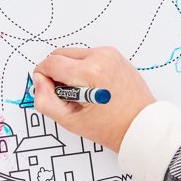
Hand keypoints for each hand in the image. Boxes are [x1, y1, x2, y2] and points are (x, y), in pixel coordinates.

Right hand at [33, 47, 154, 151]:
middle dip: (57, 74)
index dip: (43, 78)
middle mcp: (101, 56)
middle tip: (69, 96)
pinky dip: (83, 68)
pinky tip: (93, 87)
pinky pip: (87, 55)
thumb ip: (45, 100)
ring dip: (70, 70)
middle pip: (60, 55)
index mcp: (90, 72)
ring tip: (83, 92)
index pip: (50, 63)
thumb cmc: (111, 127)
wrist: (141, 125)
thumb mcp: (70, 120)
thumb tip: (38, 80)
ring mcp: (109, 53)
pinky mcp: (113, 54)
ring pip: (73, 54)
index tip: (50, 92)